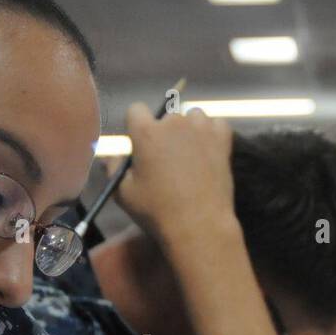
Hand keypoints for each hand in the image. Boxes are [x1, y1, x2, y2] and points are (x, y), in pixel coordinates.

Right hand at [114, 103, 234, 264]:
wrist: (198, 225)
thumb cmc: (157, 211)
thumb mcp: (123, 193)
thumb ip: (114, 167)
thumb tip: (113, 156)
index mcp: (146, 131)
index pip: (136, 110)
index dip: (136, 126)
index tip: (140, 143)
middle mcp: (173, 122)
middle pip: (165, 115)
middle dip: (164, 131)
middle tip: (166, 158)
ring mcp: (200, 128)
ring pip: (192, 116)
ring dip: (189, 129)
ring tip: (189, 154)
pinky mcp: (222, 139)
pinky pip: (216, 124)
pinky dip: (212, 134)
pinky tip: (207, 151)